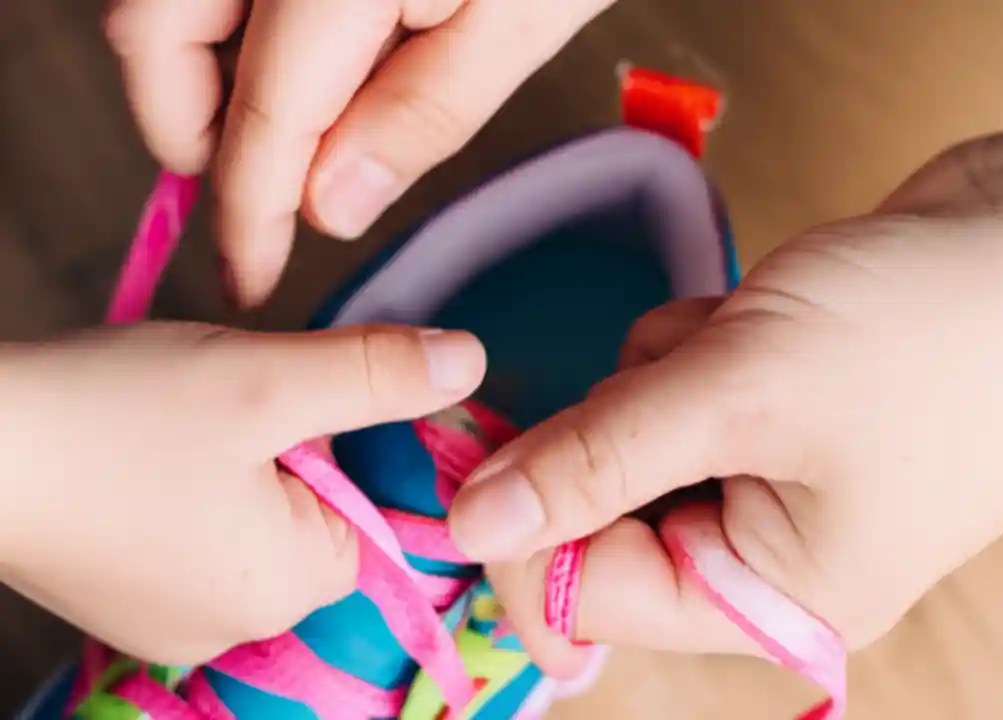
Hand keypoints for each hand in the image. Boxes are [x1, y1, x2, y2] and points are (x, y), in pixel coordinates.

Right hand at [0, 322, 484, 664]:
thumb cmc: (111, 415)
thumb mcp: (266, 380)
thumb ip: (375, 374)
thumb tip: (470, 360)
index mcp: (284, 588)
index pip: (372, 515)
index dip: (342, 444)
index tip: (287, 401)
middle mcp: (232, 626)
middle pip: (313, 518)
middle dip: (284, 449)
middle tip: (217, 405)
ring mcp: (169, 621)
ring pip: (252, 521)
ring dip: (232, 461)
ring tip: (166, 426)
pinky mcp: (123, 600)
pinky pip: (194, 538)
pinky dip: (183, 487)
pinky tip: (137, 453)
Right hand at [104, 0, 613, 307]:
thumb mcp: (523, 19)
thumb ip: (423, 113)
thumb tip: (330, 204)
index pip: (257, 122)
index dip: (245, 216)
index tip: (249, 275)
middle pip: (153, 38)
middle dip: (192, 133)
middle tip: (264, 192)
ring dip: (200, 74)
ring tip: (297, 122)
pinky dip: (229, 22)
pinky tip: (302, 51)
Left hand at [446, 35, 1002, 672]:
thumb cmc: (933, 336)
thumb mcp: (739, 393)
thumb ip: (593, 459)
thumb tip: (471, 521)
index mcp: (771, 600)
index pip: (588, 596)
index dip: (521, 525)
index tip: (479, 445)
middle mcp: (772, 556)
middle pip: (608, 513)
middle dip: (616, 428)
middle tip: (673, 373)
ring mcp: (780, 476)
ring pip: (637, 435)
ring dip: (660, 373)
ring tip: (748, 334)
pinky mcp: (783, 406)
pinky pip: (682, 389)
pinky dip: (696, 345)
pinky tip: (761, 315)